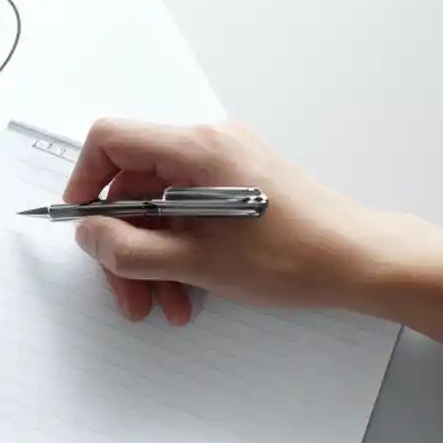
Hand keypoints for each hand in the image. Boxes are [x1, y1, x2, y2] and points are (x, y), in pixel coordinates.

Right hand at [65, 119, 379, 324]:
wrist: (361, 261)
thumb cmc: (294, 256)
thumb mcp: (197, 262)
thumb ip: (128, 250)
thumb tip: (88, 235)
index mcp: (197, 149)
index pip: (111, 139)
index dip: (84, 179)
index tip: (81, 222)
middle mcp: (209, 143)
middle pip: (133, 182)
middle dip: (123, 240)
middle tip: (125, 289)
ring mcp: (225, 161)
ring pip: (159, 203)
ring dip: (150, 254)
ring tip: (160, 303)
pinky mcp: (237, 182)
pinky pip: (186, 209)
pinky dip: (177, 246)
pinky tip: (185, 289)